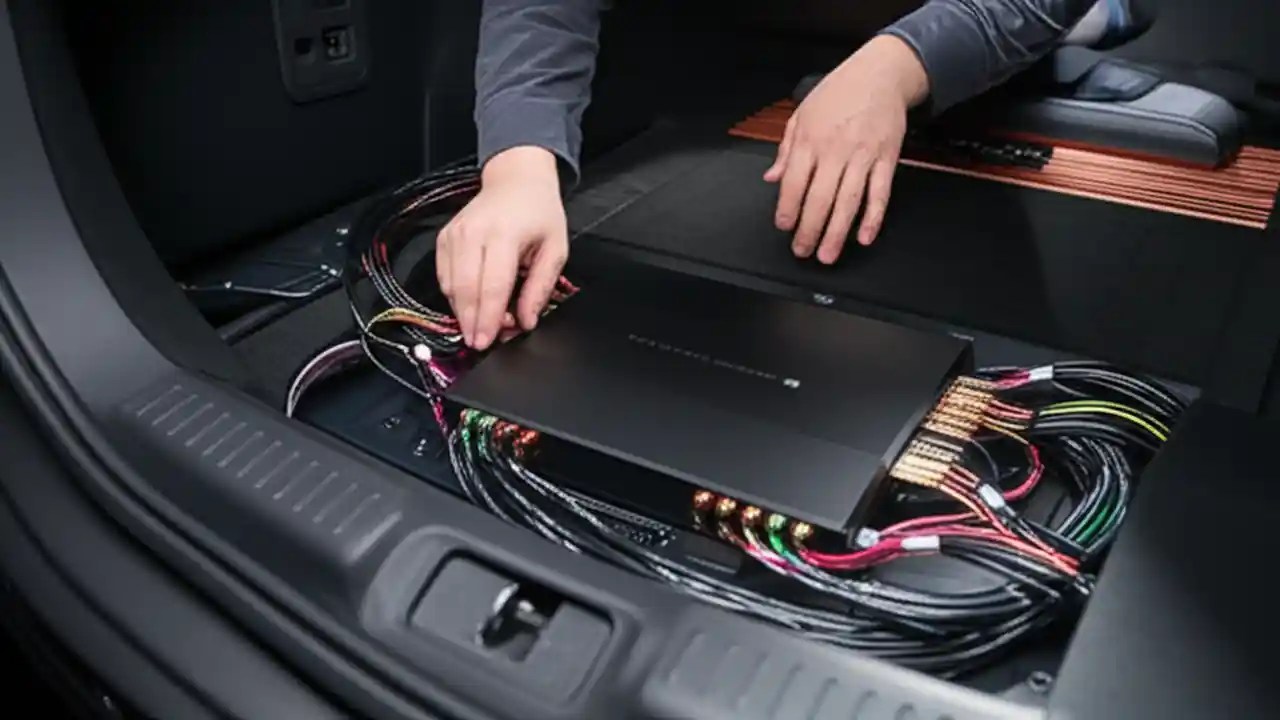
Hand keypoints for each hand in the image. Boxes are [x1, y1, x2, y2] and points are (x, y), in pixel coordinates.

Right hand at [437, 146, 568, 350]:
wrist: (516, 180)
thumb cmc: (539, 213)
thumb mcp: (556, 249)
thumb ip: (540, 288)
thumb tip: (526, 321)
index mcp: (504, 234)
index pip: (491, 286)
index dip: (487, 319)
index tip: (485, 343)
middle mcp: (473, 233)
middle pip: (465, 289)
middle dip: (472, 322)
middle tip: (483, 342)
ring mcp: (454, 234)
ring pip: (450, 286)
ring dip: (464, 312)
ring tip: (484, 323)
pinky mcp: (444, 238)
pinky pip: (443, 277)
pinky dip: (455, 297)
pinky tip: (472, 304)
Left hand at [765, 35, 928, 262]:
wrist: (881, 73)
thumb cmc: (839, 92)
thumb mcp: (802, 114)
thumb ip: (786, 150)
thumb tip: (771, 178)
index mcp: (810, 139)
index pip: (793, 182)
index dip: (787, 208)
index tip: (784, 226)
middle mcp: (835, 149)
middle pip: (819, 198)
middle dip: (809, 230)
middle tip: (802, 250)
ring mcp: (863, 155)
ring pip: (848, 201)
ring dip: (837, 232)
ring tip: (828, 255)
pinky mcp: (887, 158)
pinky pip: (880, 193)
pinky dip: (873, 217)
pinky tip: (864, 236)